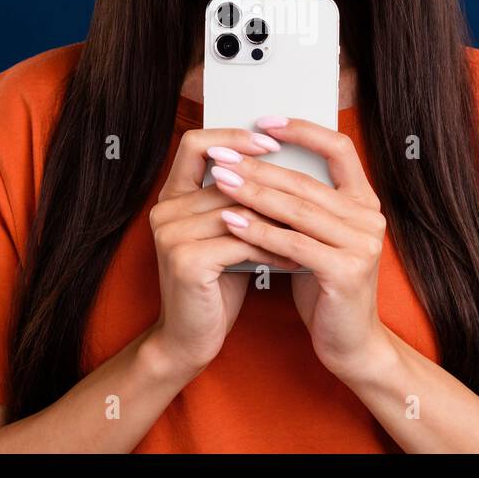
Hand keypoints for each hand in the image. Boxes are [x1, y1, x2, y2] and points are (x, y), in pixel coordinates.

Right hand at [147, 126, 301, 376]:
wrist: (188, 340)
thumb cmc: (214, 285)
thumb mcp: (225, 236)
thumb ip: (239, 204)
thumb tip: (286, 170)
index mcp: (171, 197)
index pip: (196, 144)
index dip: (233, 137)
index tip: (271, 143)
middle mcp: (165, 210)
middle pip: (229, 180)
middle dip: (273, 189)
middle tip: (313, 191)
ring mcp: (172, 235)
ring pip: (242, 211)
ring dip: (280, 223)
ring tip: (310, 230)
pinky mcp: (187, 261)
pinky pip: (244, 243)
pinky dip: (273, 251)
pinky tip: (294, 260)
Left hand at [205, 117, 390, 378]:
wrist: (350, 344)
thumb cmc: (325, 287)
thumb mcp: (316, 237)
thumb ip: (301, 205)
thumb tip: (256, 165)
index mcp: (365, 201)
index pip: (338, 148)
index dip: (302, 130)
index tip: (264, 121)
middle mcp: (369, 217)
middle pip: (307, 180)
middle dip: (259, 165)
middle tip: (222, 154)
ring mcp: (362, 243)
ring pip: (297, 209)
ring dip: (253, 193)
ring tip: (220, 180)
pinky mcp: (347, 270)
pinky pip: (293, 243)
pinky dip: (259, 231)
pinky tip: (231, 221)